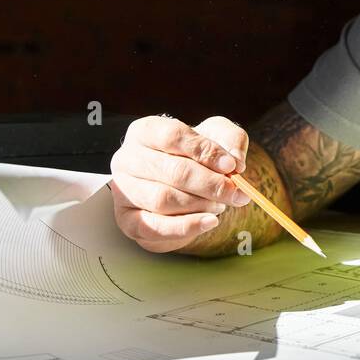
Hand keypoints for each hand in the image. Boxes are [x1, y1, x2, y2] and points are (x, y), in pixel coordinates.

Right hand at [110, 114, 249, 252]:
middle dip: (210, 184)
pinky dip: (187, 227)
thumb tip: (235, 162)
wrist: (185, 186)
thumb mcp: (218, 136)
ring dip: (200, 204)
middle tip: (236, 192)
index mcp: (145, 132)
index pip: (172, 136)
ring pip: (163, 200)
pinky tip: (210, 222)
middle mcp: (127, 159)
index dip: (205, 151)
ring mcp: (123, 191)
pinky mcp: (127, 221)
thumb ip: (231, 140)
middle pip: (171, 171)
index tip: (231, 165)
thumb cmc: (197, 156)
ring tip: (220, 205)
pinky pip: (155, 228)